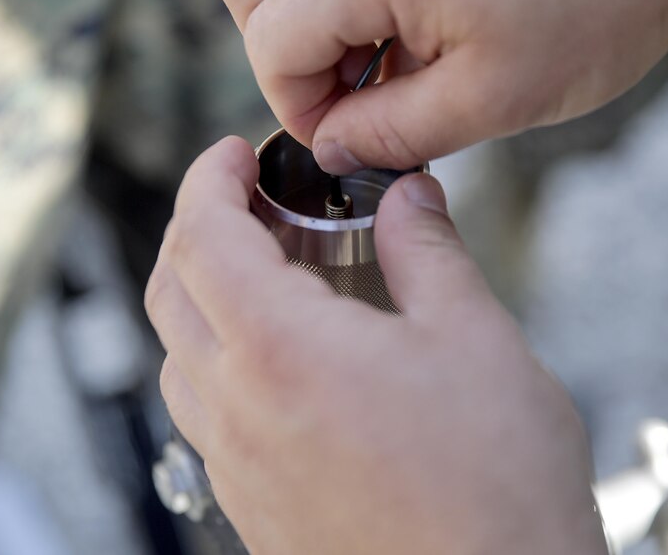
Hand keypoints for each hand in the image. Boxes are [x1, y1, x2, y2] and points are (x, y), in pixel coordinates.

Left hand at [146, 137, 607, 554]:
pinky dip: (221, 364)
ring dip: (204, 299)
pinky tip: (288, 364)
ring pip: (178, 359)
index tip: (233, 155)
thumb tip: (410, 196)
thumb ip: (428, 253)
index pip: (203, 237)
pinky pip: (205, 419)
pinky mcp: (253, 512)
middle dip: (198, 229)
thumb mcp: (475, 340)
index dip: (210, 179)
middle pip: (171, 293)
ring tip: (272, 280)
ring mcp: (237, 470)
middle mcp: (238, 411)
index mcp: (282, 351)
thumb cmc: (496, 488)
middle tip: (251, 204)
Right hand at [214, 0, 667, 173]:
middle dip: (282, 54)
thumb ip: (397, 131)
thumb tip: (337, 149)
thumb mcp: (500, 94)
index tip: (349, 142)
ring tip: (389, 61)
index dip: (302, 111)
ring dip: (313, 15)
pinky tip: (418, 19)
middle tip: (351, 99)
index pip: (273, 45)